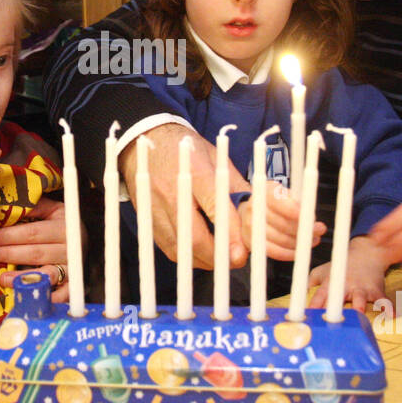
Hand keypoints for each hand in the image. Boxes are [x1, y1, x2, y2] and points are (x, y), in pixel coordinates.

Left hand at [0, 196, 72, 302]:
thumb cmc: (59, 224)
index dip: (9, 235)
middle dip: (8, 253)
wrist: (81, 240)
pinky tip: (28, 296)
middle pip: (37, 253)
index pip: (34, 232)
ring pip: (47, 274)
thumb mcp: (50, 210)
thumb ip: (32, 207)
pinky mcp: (72, 285)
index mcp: (64, 226)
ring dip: (23, 277)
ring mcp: (72, 268)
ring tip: (2, 278)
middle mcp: (71, 248)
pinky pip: (62, 295)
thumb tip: (3, 208)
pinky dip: (47, 297)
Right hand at [120, 124, 248, 270]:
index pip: (213, 207)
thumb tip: (255, 213)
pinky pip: (170, 249)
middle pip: (194, 236)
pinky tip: (203, 253)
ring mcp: (156, 209)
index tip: (244, 249)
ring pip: (181, 249)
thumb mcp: (216, 158)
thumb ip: (235, 187)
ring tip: (223, 258)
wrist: (146, 142)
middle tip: (237, 259)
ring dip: (205, 259)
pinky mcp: (149, 221)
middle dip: (218, 255)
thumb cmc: (187, 150)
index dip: (230, 231)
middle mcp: (171, 193)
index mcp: (193, 172)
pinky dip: (189, 256)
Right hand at [237, 181, 325, 260]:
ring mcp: (252, 226)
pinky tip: (299, 250)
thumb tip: (310, 216)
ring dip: (300, 242)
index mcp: (265, 192)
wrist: (252, 211)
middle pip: (283, 223)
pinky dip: (289, 253)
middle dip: (304, 229)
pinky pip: (274, 252)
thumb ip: (298, 201)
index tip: (310, 217)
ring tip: (313, 239)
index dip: (295, 211)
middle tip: (318, 230)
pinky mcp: (252, 242)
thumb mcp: (286, 194)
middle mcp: (255, 208)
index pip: (279, 201)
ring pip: (281, 239)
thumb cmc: (276, 202)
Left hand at [309, 235, 388, 312]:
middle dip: (333, 307)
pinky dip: (388, 307)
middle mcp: (345, 285)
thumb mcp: (322, 271)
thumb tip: (293, 296)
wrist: (367, 253)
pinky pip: (383, 300)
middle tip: (328, 319)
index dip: (313, 306)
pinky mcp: (376, 290)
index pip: (319, 296)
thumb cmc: (342, 265)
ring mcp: (361, 288)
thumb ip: (309, 283)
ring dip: (358, 305)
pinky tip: (391, 315)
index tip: (306, 318)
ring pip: (360, 297)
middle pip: (338, 297)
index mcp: (331, 283)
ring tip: (358, 313)